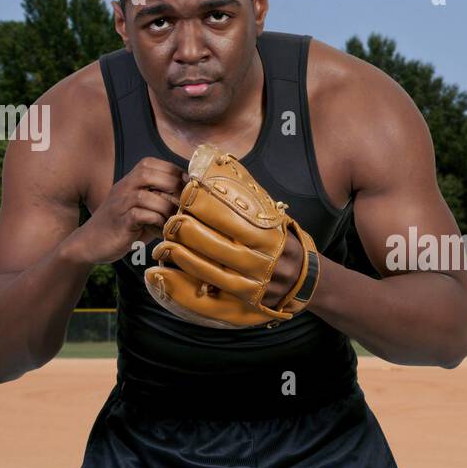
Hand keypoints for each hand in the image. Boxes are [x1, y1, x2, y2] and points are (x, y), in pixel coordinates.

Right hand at [69, 157, 184, 264]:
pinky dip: (155, 221)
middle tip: (185, 201)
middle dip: (171, 184)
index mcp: (129, 181)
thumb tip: (189, 198)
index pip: (151, 163)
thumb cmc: (122, 225)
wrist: (90, 243)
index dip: (173, 170)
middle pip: (148, 173)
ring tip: (175, 218)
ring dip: (166, 207)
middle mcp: (123, 188)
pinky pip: (140, 215)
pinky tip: (162, 228)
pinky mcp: (120, 222)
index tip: (188, 184)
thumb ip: (159, 199)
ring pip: (146, 196)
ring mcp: (120, 204)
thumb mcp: (141, 207)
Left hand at [144, 145, 320, 327]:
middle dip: (187, 230)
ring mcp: (253, 283)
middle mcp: (261, 260)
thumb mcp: (275, 217)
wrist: (303, 280)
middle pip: (215, 244)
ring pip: (210, 269)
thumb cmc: (282, 241)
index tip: (187, 191)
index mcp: (269, 235)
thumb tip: (217, 167)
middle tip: (169, 220)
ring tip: (163, 243)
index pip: (231, 216)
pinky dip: (183, 284)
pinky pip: (210, 293)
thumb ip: (249, 198)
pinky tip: (164, 273)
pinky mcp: (243, 300)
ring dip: (182, 255)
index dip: (204, 203)